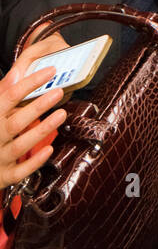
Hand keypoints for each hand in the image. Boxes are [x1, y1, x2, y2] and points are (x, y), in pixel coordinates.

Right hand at [0, 36, 69, 189]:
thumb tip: (16, 73)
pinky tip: (49, 149)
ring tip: (61, 114)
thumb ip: (2, 94)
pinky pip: (20, 171)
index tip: (50, 71)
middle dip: (38, 107)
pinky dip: (34, 161)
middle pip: (16, 122)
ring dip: (42, 130)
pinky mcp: (3, 176)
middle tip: (59, 92)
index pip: (8, 97)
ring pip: (20, 146)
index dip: (30, 83)